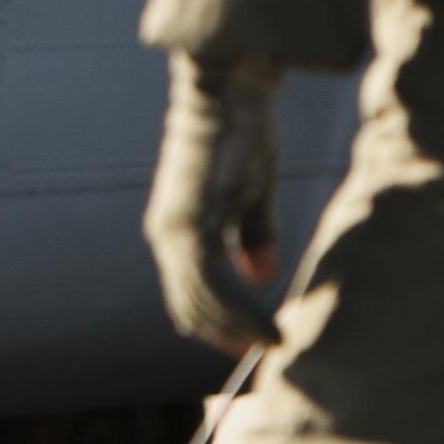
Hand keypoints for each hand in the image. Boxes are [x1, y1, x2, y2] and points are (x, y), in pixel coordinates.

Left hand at [145, 54, 286, 351]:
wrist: (232, 85)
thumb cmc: (244, 130)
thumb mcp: (252, 191)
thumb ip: (251, 235)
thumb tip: (260, 276)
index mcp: (177, 228)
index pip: (190, 296)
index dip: (221, 325)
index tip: (255, 348)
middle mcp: (167, 234)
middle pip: (192, 307)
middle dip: (228, 335)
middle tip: (266, 358)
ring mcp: (175, 228)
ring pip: (201, 302)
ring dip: (238, 330)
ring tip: (276, 346)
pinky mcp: (192, 221)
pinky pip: (214, 284)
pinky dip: (242, 312)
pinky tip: (268, 327)